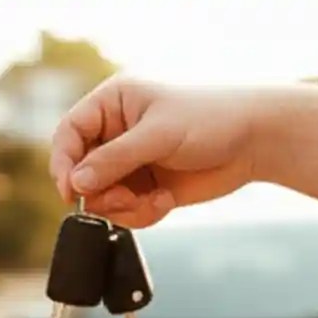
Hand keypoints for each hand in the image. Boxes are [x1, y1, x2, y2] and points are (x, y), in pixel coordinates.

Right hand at [50, 77, 261, 227]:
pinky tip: (165, 202)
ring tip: (152, 201)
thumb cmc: (211, 119)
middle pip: (81, 172)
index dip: (63, 162)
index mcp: (113, 104)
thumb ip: (115, 159)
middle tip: (123, 199)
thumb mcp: (158, 135)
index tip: (70, 191)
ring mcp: (131, 162)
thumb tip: (77, 183)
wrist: (254, 142)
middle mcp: (117, 133)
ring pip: (102, 198)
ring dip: (123, 207)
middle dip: (100, 193)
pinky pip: (126, 211)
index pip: (69, 133)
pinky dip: (141, 214)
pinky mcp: (146, 187)